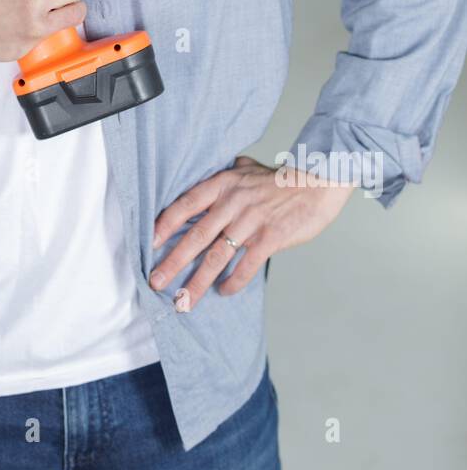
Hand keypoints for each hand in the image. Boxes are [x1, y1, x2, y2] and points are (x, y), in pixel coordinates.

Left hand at [149, 154, 353, 309]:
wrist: (318, 183)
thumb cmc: (280, 180)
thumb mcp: (248, 169)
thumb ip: (227, 175)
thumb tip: (210, 176)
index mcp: (224, 184)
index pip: (186, 204)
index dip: (166, 224)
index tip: (151, 244)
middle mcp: (233, 203)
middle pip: (197, 236)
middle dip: (173, 262)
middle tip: (156, 282)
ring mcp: (252, 221)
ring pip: (218, 256)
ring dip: (198, 281)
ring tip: (184, 300)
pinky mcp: (271, 238)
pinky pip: (247, 265)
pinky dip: (233, 282)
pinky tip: (222, 292)